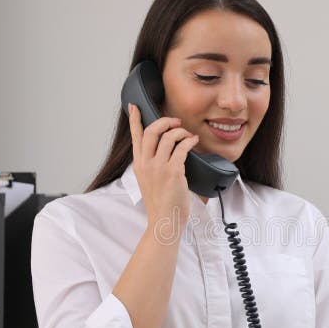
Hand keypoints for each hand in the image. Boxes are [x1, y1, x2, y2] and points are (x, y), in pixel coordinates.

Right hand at [128, 103, 198, 232]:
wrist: (164, 221)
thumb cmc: (161, 204)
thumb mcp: (150, 181)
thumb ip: (153, 165)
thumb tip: (168, 151)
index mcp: (139, 165)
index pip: (135, 137)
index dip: (135, 119)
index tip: (134, 106)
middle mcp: (146, 163)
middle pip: (151, 131)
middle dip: (165, 121)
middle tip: (176, 122)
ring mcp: (158, 167)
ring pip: (168, 137)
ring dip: (181, 131)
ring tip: (189, 135)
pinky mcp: (172, 172)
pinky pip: (182, 148)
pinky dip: (190, 141)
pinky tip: (194, 142)